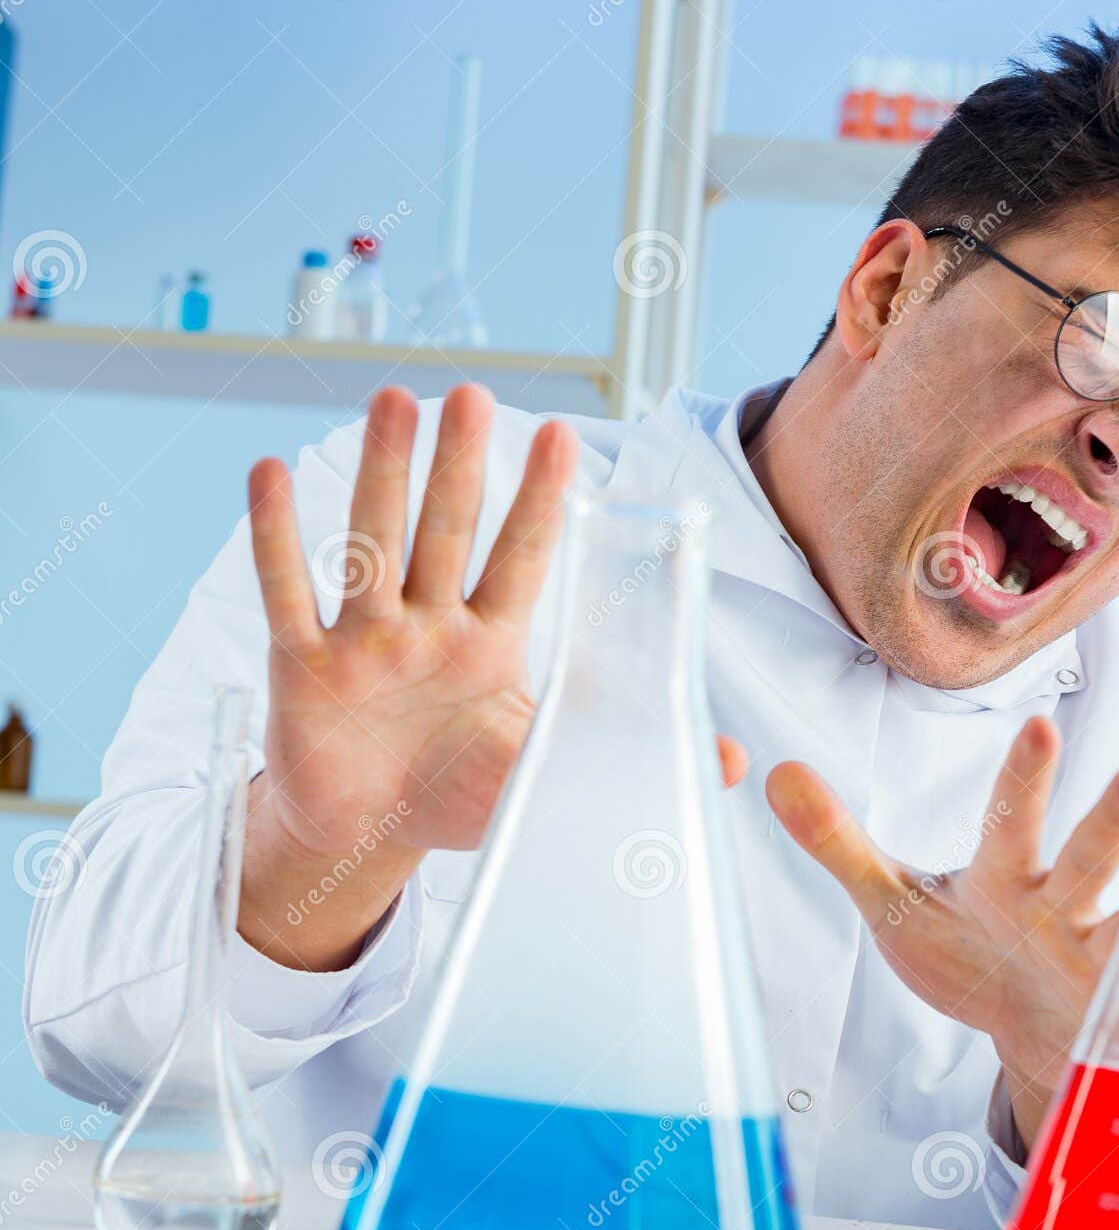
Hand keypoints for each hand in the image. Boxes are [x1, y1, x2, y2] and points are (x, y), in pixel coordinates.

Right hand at [240, 384, 746, 971]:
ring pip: (371, 542)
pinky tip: (270, 471)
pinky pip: (285, 593)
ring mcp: (363, 640)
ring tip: (392, 399)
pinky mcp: (301, 668)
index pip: (522, 559)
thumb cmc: (457, 794)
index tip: (561, 434)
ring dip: (381, 473)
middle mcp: (427, 627)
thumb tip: (737, 760)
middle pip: (444, 531)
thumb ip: (619, 753)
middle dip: (458, 465)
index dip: (539, 501)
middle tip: (469, 393)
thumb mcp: (541, 772)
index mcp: (490, 645)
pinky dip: (277, 538)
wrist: (368, 837)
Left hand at [766, 715, 1118, 1153]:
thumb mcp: (893, 902)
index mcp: (1001, 878)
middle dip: (1108, 824)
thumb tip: (772, 771)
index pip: (1012, 822)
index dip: (1025, 779)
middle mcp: (1057, 906)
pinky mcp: (1116, 1008)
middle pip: (1084, 861)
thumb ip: (838, 843)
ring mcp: (1092, 958)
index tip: (1041, 725)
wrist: (1027, 1028)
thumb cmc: (964, 951)